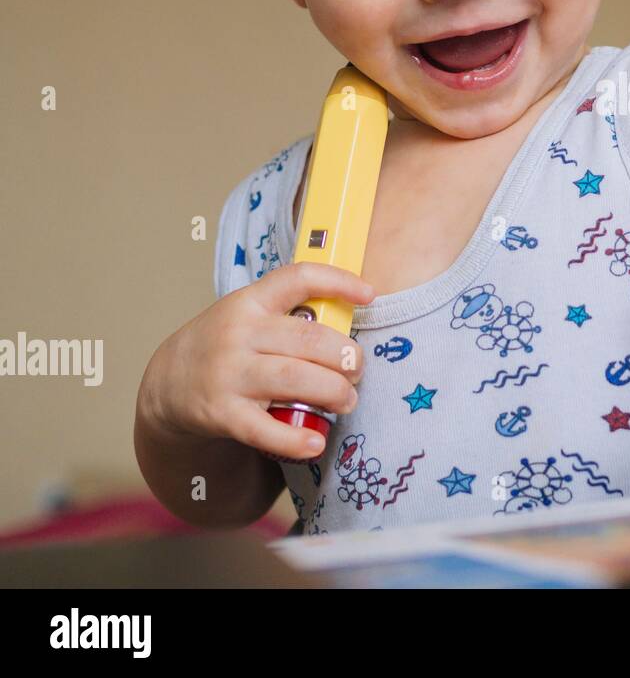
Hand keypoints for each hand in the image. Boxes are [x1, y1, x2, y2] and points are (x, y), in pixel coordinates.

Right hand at [140, 262, 374, 461]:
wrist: (166, 385)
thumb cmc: (225, 347)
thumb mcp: (248, 316)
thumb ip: (290, 316)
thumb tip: (352, 321)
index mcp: (251, 302)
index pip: (298, 278)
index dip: (338, 282)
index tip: (370, 294)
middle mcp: (240, 334)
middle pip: (308, 339)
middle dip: (346, 356)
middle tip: (357, 370)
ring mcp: (229, 374)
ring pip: (295, 379)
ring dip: (333, 392)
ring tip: (347, 400)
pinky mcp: (221, 413)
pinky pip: (263, 429)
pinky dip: (294, 438)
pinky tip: (315, 442)